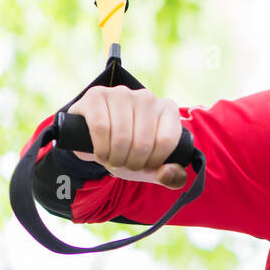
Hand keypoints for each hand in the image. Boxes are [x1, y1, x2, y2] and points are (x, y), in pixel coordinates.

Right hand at [65, 86, 187, 188]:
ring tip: (113, 160)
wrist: (97, 137)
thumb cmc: (131, 150)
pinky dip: (101, 148)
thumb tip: (167, 174)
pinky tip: (101, 154)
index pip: (166, 141)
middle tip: (125, 166)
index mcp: (168, 109)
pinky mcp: (96, 95)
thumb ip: (172, 176)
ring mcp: (121, 93)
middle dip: (133, 163)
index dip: (154, 162)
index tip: (145, 167)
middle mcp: (146, 97)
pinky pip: (100, 127)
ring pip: (122, 136)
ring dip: (115, 158)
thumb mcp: (153, 165)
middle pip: (143, 142)